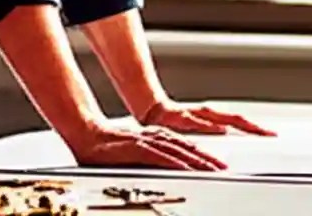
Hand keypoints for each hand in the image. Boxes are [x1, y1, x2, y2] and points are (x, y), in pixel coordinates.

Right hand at [67, 120, 227, 170]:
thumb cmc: (108, 149)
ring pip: (178, 151)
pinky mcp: (136, 147)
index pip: (185, 147)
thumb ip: (152, 163)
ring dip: (197, 161)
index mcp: (157, 139)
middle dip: (208, 159)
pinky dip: (175, 162)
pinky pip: (160, 156)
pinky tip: (186, 167)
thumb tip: (167, 176)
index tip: (218, 166)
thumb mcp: (136, 157)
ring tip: (213, 169)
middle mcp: (155, 138)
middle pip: (187, 148)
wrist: (86, 135)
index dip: (204, 156)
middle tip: (225, 169)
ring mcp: (147, 141)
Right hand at [139, 100, 276, 135]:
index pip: (239, 123)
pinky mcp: (180, 117)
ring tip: (254, 130)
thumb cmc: (173, 121)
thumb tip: (226, 149)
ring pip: (222, 118)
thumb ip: (210, 140)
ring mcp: (195, 114)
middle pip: (236, 119)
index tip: (273, 135)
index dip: (256, 128)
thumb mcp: (195, 133)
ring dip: (239, 124)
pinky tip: (221, 129)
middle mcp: (208, 113)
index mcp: (213, 118)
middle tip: (270, 134)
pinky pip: (198, 122)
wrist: (150, 110)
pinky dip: (211, 126)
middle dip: (254, 126)